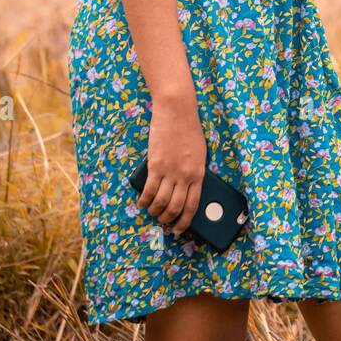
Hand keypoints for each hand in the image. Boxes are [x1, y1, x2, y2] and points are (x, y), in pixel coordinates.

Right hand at [139, 84, 206, 236]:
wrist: (177, 111)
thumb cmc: (190, 129)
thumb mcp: (199, 153)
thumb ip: (194, 171)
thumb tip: (186, 188)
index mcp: (199, 174)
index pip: (193, 206)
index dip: (185, 221)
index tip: (179, 229)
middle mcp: (185, 176)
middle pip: (176, 207)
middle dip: (168, 219)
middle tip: (162, 222)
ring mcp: (170, 171)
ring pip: (161, 202)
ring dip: (155, 211)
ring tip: (151, 212)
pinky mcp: (156, 165)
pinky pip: (149, 190)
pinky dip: (144, 200)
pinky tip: (141, 202)